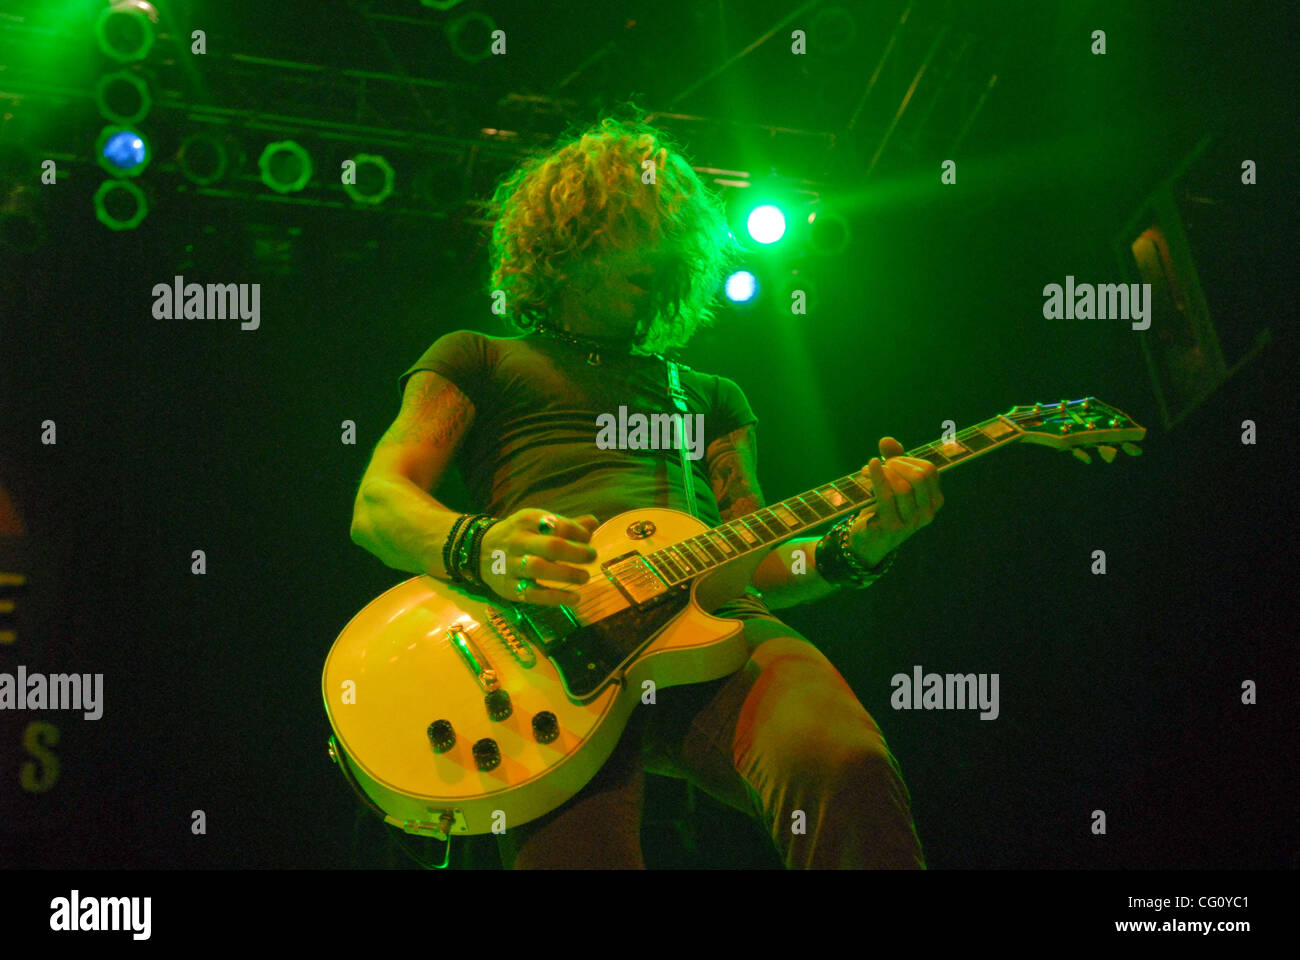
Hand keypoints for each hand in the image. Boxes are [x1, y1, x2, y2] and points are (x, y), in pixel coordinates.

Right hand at [478, 509, 599, 606]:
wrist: (478, 551)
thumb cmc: (518, 536)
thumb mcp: (536, 524)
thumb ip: (565, 525)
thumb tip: (593, 523)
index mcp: (526, 520)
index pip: (557, 524)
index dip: (577, 532)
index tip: (588, 539)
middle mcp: (518, 541)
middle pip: (551, 547)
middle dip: (576, 553)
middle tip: (592, 557)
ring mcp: (511, 565)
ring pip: (541, 569)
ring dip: (567, 574)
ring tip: (585, 577)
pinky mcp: (509, 588)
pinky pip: (534, 594)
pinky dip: (556, 598)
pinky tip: (574, 598)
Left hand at [848, 437, 943, 566]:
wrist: (868, 541)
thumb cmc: (883, 508)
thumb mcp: (892, 481)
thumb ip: (893, 458)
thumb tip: (886, 440)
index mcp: (935, 501)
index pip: (929, 470)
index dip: (907, 460)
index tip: (889, 461)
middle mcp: (928, 513)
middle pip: (920, 476)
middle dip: (896, 464)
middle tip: (879, 466)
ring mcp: (912, 523)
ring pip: (903, 486)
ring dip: (883, 472)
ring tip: (866, 471)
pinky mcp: (892, 527)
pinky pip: (886, 496)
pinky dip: (876, 477)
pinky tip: (867, 468)